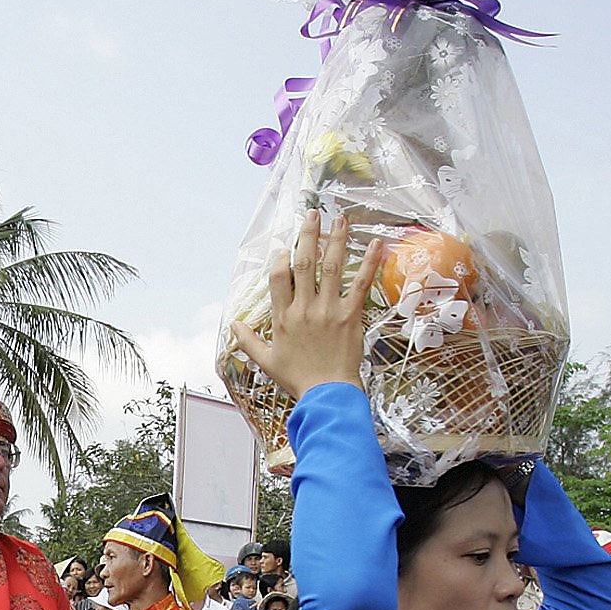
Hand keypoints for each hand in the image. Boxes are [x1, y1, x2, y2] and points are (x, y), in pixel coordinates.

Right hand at [227, 211, 383, 399]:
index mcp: (283, 318)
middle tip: (313, 214)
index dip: (280, 259)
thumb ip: (248, 342)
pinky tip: (376, 244)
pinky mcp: (351, 315)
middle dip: (308, 235)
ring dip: (336, 239)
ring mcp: (329, 310)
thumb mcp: (267, 362)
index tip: (285, 248)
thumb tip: (234, 326)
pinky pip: (360, 284)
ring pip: (331, 267)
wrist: (328, 394)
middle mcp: (305, 308)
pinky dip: (369, 262)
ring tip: (340, 219)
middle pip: (304, 263)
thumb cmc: (298, 379)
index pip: (278, 278)